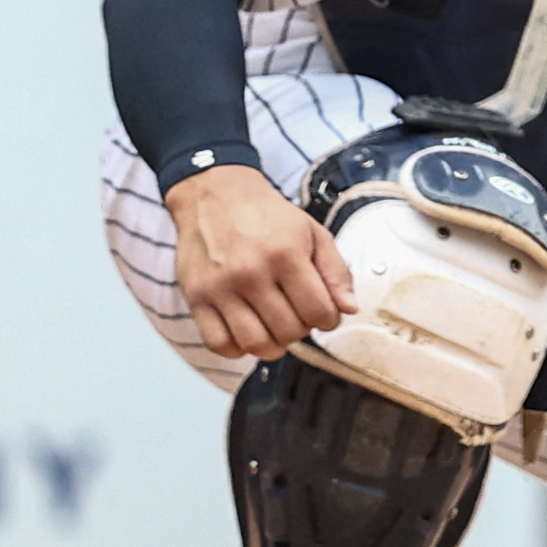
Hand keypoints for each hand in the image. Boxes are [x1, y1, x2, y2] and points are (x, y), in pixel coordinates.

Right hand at [168, 163, 355, 363]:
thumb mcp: (313, 233)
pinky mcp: (196, 298)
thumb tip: (350, 308)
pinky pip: (218, 343)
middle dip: (302, 330)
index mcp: (286, 254)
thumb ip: (336, 271)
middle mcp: (251, 273)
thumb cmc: (267, 216)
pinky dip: (237, 349)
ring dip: (274, 346)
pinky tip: (249, 333)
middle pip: (288, 331)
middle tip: (300, 317)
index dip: (329, 320)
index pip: (318, 311)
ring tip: (277, 329)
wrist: (217, 196)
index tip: (326, 315)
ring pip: (255, 343)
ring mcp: (220, 288)